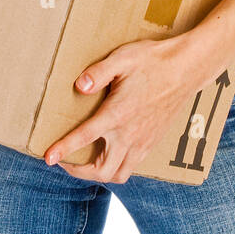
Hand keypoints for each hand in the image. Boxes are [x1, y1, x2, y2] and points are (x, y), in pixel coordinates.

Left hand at [43, 33, 219, 184]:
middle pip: (101, 171)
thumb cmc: (153, 61)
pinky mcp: (152, 142)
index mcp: (117, 115)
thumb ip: (98, 73)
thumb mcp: (122, 59)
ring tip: (86, 162)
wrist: (187, 69)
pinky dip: (117, 168)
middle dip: (78, 172)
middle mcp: (129, 135)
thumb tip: (79, 85)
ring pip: (119, 174)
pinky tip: (110, 154)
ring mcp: (143, 142)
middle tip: (65, 161)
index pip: (84, 138)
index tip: (47, 158)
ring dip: (99, 174)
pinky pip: (132, 167)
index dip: (63, 150)